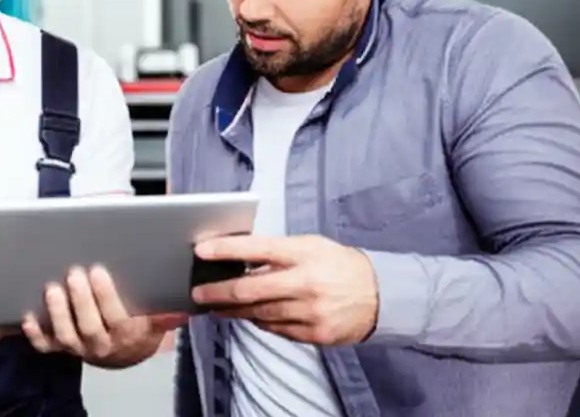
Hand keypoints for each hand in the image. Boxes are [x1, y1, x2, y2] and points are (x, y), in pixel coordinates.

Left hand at [21, 265, 188, 367]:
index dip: (106, 296)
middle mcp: (103, 345)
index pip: (118, 318)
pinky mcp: (61, 348)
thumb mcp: (156, 316)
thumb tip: (182, 307)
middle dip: (80, 299)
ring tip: (52, 288)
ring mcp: (80, 348)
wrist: (126, 351)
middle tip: (74, 272)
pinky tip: (28, 316)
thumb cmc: (139, 321)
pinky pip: (46, 346)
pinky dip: (36, 334)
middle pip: (90, 326)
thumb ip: (165, 308)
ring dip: (57, 314)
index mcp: (129, 334)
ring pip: (66, 336)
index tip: (98, 270)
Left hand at [191, 235, 378, 345]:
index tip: (201, 251)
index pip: (257, 248)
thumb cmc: (338, 264)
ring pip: (259, 313)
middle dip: (219, 292)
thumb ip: (278, 251)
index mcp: (304, 254)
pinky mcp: (315, 334)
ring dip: (233, 311)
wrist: (381, 295)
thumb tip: (239, 257)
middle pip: (251, 289)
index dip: (226, 250)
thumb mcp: (311, 246)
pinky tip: (249, 317)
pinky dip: (260, 322)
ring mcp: (310, 311)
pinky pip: (276, 329)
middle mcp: (305, 283)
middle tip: (198, 292)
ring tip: (216, 307)